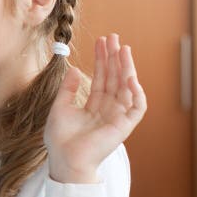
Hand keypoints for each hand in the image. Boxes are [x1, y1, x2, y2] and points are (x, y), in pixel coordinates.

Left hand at [45, 34, 146, 182]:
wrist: (64, 159)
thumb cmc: (60, 138)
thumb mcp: (60, 107)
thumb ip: (68, 89)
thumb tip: (75, 69)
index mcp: (94, 105)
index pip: (102, 77)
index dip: (102, 59)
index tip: (102, 41)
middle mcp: (108, 108)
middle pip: (115, 78)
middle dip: (115, 58)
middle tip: (114, 38)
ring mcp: (117, 116)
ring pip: (127, 87)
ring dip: (126, 68)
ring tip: (122, 49)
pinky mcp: (124, 126)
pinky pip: (137, 106)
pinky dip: (136, 92)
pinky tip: (129, 77)